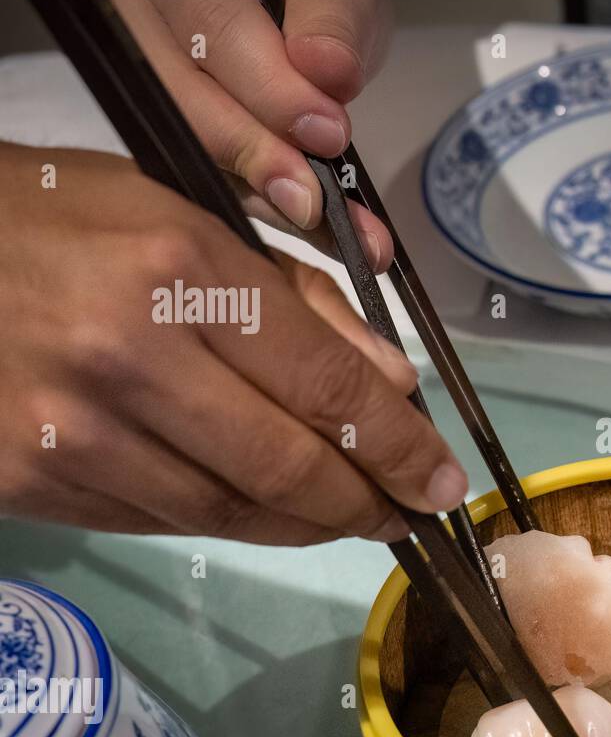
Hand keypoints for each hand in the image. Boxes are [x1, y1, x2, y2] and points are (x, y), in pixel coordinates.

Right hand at [0, 143, 466, 543]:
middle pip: (289, 465)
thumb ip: (295, 295)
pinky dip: (227, 521)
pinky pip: (160, 521)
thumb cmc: (51, 215)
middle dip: (366, 502)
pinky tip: (265, 512)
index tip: (442, 484)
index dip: (400, 447)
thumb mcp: (180, 211)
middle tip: (409, 518)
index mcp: (177, 270)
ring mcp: (69, 433)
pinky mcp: (28, 483)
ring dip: (305, 525)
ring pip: (227, 509)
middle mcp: (128, 359)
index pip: (326, 385)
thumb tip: (392, 385)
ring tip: (349, 518)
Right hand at [102, 0, 393, 268]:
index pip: (215, 34)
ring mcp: (154, 96)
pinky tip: (320, 232)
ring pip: (196, 158)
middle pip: (188, 110)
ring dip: (270, 201)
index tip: (328, 133)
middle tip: (317, 201)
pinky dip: (271, 211)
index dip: (274, 94)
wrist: (303, 21)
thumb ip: (331, 16)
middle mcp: (142, 35)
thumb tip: (324, 70)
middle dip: (260, 160)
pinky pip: (215, 184)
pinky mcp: (181, 145)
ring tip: (338, 232)